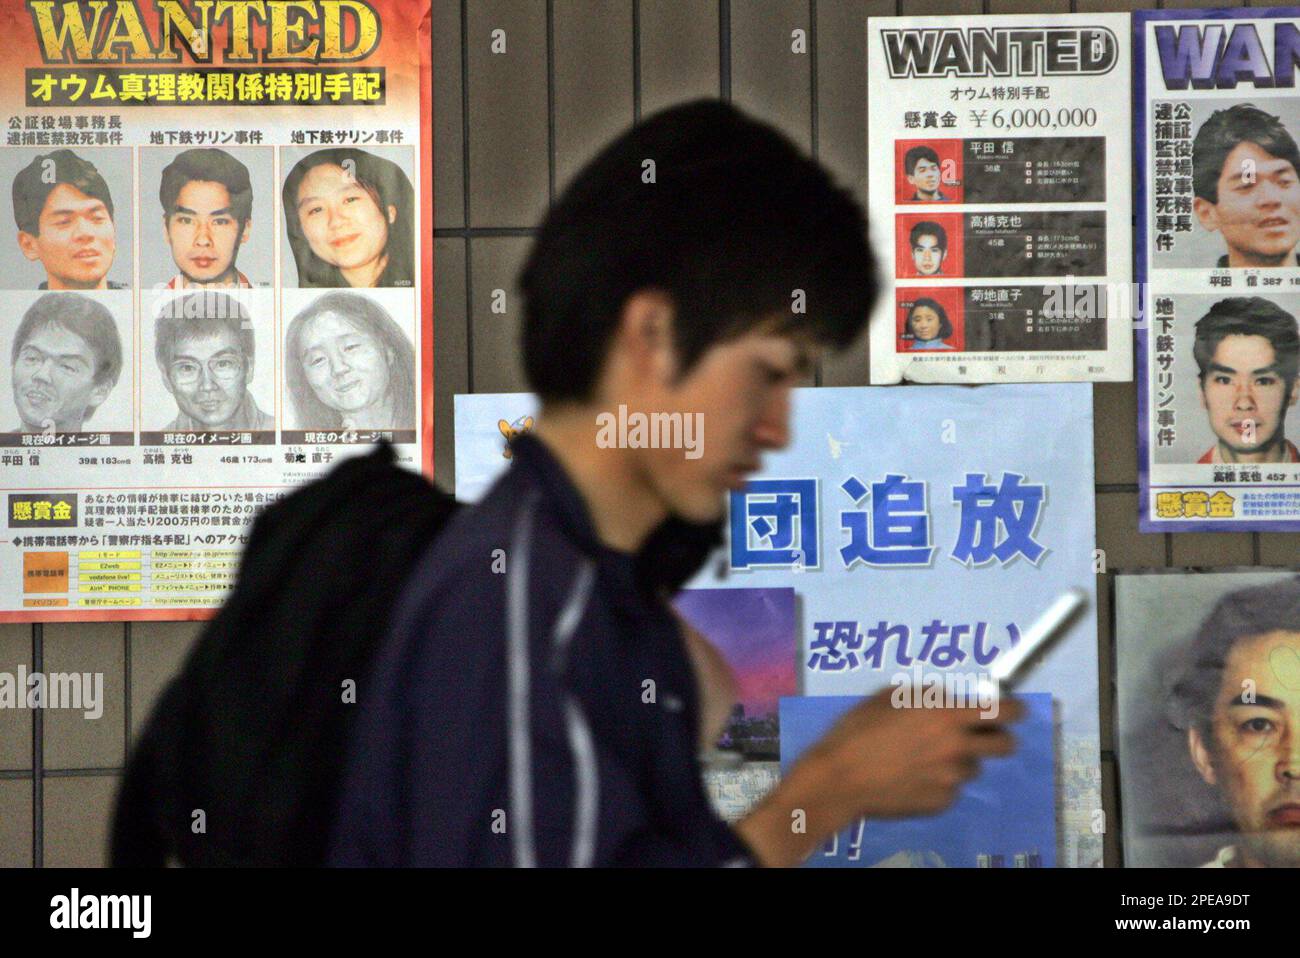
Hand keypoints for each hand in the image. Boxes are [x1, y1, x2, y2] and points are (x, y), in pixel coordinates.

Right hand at [737, 686, 1022, 865]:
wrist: (839, 778)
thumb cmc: (858, 730)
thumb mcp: (888, 696)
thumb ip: (924, 695)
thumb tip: (945, 698)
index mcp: (946, 716)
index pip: (1002, 712)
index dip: (1014, 709)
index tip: (1015, 710)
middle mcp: (957, 748)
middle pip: (1004, 746)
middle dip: (998, 739)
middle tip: (981, 737)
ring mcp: (951, 779)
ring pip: (972, 768)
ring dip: (958, 761)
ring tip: (924, 758)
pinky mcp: (940, 803)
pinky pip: (949, 789)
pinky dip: (937, 783)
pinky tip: (910, 777)